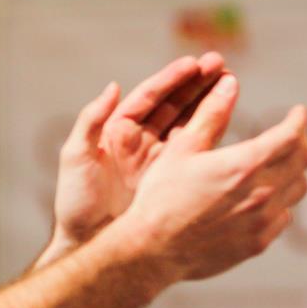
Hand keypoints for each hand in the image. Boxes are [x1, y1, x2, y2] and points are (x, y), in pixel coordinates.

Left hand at [47, 55, 225, 255]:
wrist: (87, 244)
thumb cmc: (75, 202)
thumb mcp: (76, 157)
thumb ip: (90, 121)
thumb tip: (113, 86)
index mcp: (117, 129)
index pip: (149, 96)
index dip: (171, 79)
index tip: (194, 63)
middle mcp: (140, 139)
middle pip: (173, 103)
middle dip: (196, 83)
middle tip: (221, 64)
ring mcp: (159, 158)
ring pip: (188, 122)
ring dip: (208, 101)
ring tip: (231, 81)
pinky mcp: (172, 178)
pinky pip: (195, 150)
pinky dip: (212, 131)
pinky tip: (228, 116)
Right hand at [109, 74, 306, 282]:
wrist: (152, 249)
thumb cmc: (161, 195)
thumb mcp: (181, 148)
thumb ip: (210, 114)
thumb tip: (230, 82)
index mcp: (244, 165)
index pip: (291, 136)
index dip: (299, 120)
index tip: (299, 112)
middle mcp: (261, 194)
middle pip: (301, 162)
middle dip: (300, 142)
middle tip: (291, 135)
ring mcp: (262, 222)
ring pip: (296, 191)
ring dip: (293, 172)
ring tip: (278, 164)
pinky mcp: (257, 244)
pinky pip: (283, 218)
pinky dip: (280, 202)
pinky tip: (262, 197)